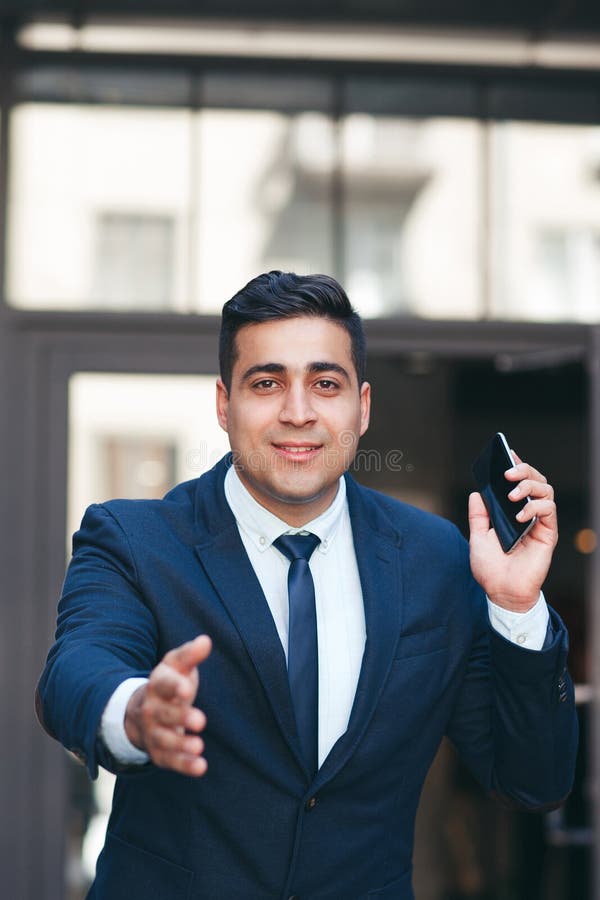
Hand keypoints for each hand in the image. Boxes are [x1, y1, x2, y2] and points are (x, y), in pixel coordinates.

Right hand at [125, 634, 211, 775]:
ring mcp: (153, 732)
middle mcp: (151, 709)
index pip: (163, 683)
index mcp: (157, 684)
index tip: (186, 690)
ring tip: (199, 745)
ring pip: (163, 740)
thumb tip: (206, 640)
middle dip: (179, 717)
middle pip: (162, 714)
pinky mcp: (159, 753)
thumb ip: (190, 654)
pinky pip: (169, 761)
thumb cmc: (169, 684)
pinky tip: (201, 766)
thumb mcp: (177, 666)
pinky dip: (184, 765)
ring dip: (180, 744)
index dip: (174, 687)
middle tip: (200, 720)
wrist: (142, 711)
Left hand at [468, 452, 557, 612]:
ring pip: (546, 489)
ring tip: (513, 494)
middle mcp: (528, 513)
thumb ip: (479, 516)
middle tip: (508, 473)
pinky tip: (520, 514)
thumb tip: (476, 493)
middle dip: (523, 470)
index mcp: (511, 512)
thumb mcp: (478, 538)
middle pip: (535, 480)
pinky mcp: (548, 533)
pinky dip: (535, 506)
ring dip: (530, 485)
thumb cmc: (491, 568)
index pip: (518, 482)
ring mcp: (539, 522)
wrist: (501, 592)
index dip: (516, 465)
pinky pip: (549, 510)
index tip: (508, 453)